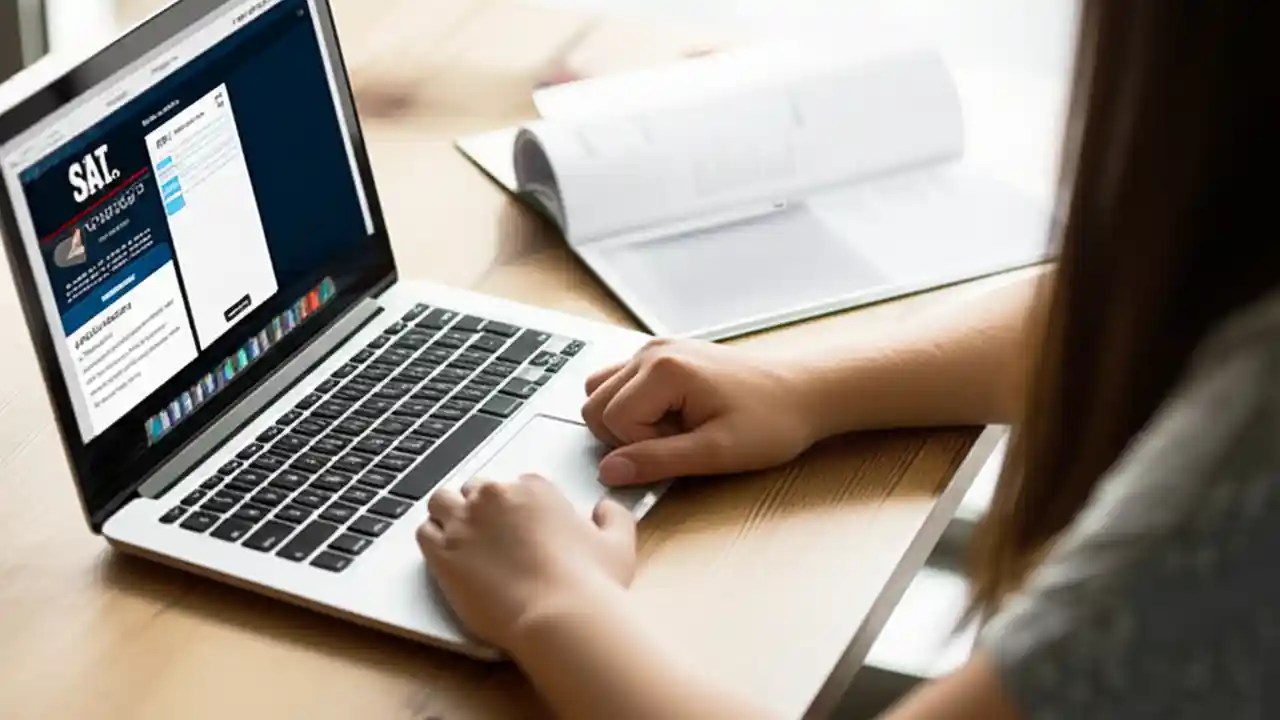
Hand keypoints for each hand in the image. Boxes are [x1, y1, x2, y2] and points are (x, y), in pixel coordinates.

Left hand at [417, 475, 635, 649]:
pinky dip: (432, 538)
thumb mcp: (619, 543)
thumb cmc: (590, 583)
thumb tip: (605, 508)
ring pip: (442, 501)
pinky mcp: (442, 552)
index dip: (518, 507)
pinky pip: (424, 531)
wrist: (559, 616)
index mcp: (535, 489)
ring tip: (459, 537)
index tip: (522, 527)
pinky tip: (444, 553)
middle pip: (477, 488)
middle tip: (492, 535)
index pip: (517, 485)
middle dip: (482, 507)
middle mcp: (496, 497)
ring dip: (449, 514)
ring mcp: (465, 523)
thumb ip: (614, 516)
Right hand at [582, 338, 818, 485]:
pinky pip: (622, 382)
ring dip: (628, 420)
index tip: (684, 445)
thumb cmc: (771, 421)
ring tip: (675, 428)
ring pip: (602, 392)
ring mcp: (656, 349)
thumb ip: (657, 461)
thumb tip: (608, 471)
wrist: (805, 393)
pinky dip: (636, 406)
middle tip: (678, 439)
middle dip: (628, 434)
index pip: (610, 421)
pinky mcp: (664, 355)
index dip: (642, 446)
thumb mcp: (715, 453)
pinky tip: (674, 416)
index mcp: (662, 369)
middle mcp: (652, 351)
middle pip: (595, 404)